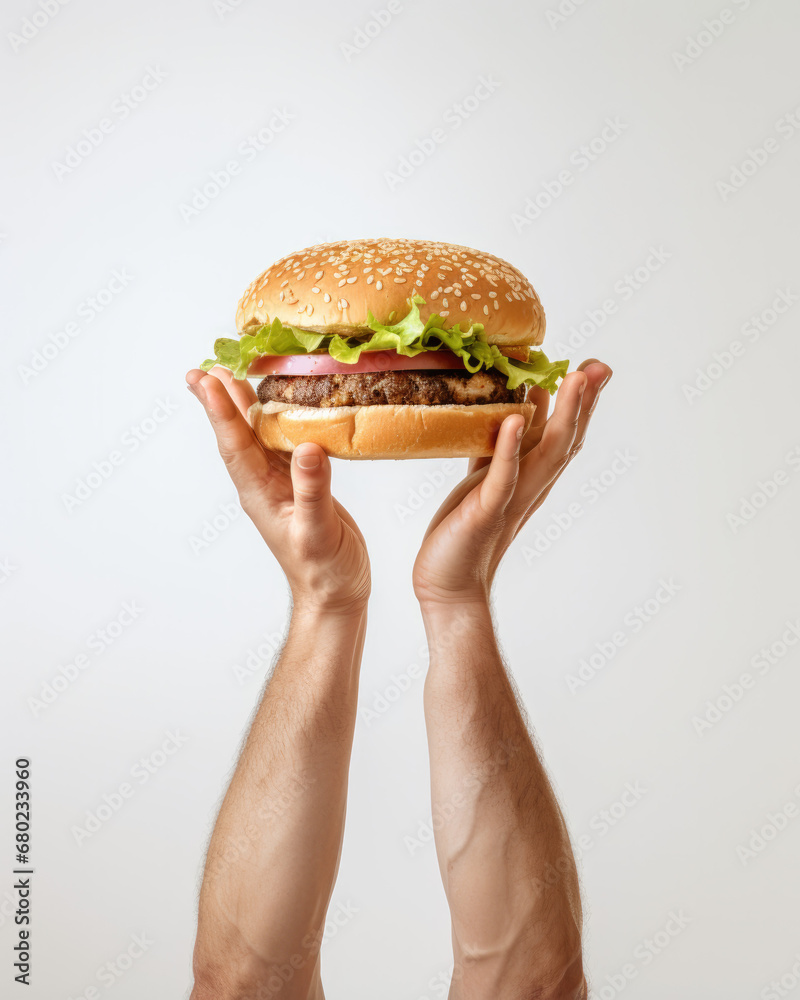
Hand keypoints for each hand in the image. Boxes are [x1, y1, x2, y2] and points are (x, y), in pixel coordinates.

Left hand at [186, 367, 369, 614]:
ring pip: (256, 436)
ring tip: (226, 375)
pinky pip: (281, 444)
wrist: (334, 595)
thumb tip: (306, 448)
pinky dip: (274, 420)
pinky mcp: (299, 484)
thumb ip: (311, 491)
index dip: (221, 412)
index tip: (206, 380)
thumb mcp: (318, 532)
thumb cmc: (325, 572)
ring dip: (240, 406)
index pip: (235, 446)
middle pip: (236, 435)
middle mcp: (263, 484)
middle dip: (218, 401)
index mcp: (260, 495)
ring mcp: (279, 484)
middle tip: (200, 369)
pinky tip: (275, 405)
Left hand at [412, 360, 611, 607]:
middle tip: (600, 366)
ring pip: (547, 453)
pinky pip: (503, 476)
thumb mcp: (488, 474)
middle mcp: (530, 486)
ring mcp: (512, 498)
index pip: (564, 433)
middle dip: (584, 402)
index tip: (597, 366)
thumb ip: (509, 441)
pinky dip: (511, 448)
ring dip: (563, 415)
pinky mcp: (487, 510)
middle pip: (566, 439)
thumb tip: (530, 398)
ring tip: (575, 379)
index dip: (582, 401)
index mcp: (530, 476)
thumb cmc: (463, 528)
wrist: (448, 581)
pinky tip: (518, 421)